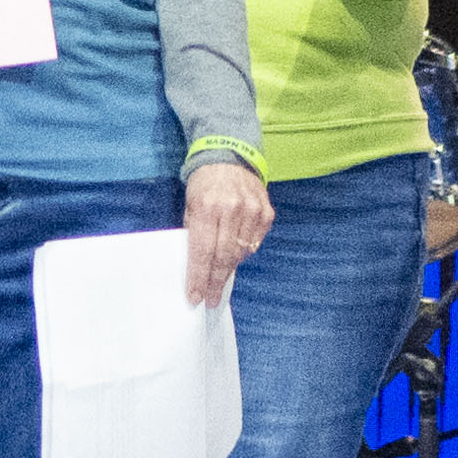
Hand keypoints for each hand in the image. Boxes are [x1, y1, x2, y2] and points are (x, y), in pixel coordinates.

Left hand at [181, 160, 271, 307]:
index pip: (202, 251)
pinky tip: (235, 253)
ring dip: (229, 268)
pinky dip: (244, 252)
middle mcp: (231, 208)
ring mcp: (252, 210)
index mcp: (207, 206)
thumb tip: (197, 268)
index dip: (199, 277)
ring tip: (220, 277)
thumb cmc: (204, 185)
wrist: (229, 158)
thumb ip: (194, 234)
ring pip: (241, 252)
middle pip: (224, 257)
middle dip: (215, 282)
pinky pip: (255, 243)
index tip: (196, 297)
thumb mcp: (190, 205)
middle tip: (211, 298)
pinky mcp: (266, 212)